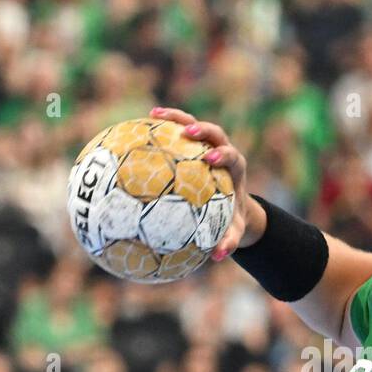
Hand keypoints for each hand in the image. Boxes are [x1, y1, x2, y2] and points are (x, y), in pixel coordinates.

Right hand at [148, 106, 264, 260]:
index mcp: (234, 168)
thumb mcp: (233, 231)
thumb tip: (218, 256)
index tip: (211, 158)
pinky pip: (174, 132)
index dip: (222, 154)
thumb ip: (228, 241)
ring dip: (176, 117)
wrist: (232, 205)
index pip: (231, 156)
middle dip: (201, 128)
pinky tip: (137, 127)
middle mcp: (222, 151)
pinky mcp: (192, 144)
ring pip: (192, 123)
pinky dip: (160, 128)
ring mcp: (206, 144)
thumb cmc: (231, 218)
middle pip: (214, 132)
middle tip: (186, 131)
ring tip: (155, 114)